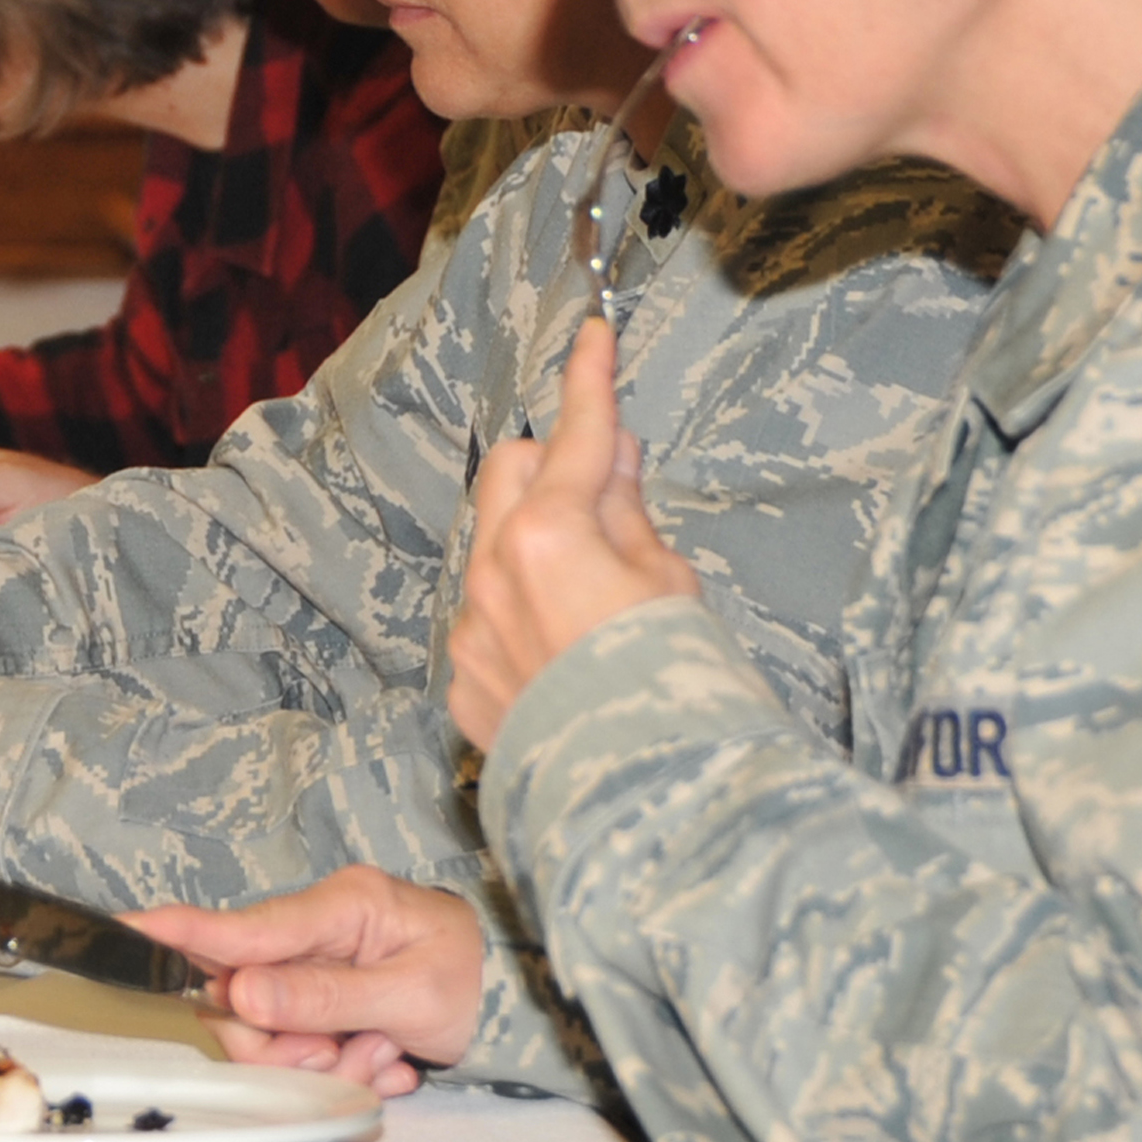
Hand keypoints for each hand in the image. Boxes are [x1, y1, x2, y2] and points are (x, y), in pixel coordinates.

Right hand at [124, 866, 484, 1097]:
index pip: (248, 924)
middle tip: (347, 1055)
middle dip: (287, 1042)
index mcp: (343, 905)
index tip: (127, 928)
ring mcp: (313, 961)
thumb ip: (325, 996)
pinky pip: (295, 1040)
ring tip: (382, 1055)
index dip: (184, 930)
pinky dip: (336, 1063)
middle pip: (245, 995)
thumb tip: (243, 993)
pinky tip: (383, 1058)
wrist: (508, 998)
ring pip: (267, 1027)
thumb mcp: (411, 995)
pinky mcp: (316, 993)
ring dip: (321, 1059)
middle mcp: (317, 927)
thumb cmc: (470, 979)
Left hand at [450, 317, 697, 747]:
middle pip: (505, 471)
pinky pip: (485, 618)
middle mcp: (490, 575)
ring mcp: (470, 632)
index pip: (574, 436)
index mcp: (548, 535)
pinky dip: (521, 610)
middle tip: (608, 490)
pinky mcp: (463, 683)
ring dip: (534, 540)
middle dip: (549, 463)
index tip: (593, 336)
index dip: (589, 382)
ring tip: (598, 591)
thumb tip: (616, 460)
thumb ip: (630, 514)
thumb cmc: (678, 687)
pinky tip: (570, 652)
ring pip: (490, 546)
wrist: (647, 805)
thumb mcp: (673, 585)